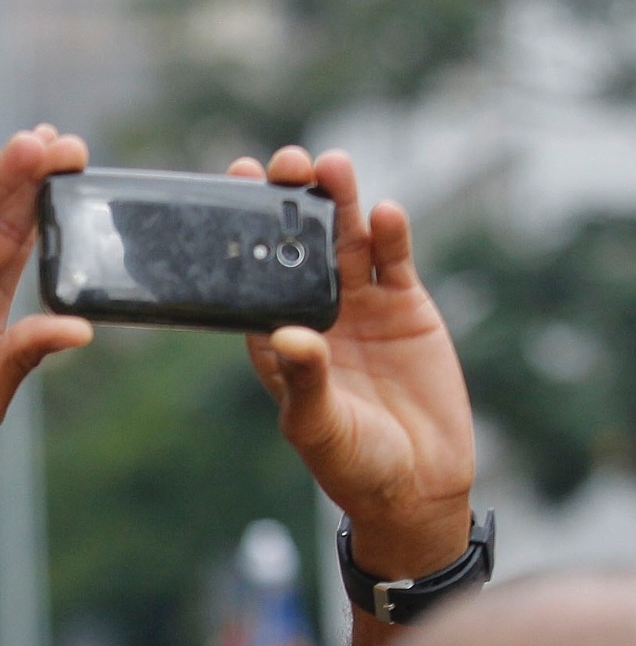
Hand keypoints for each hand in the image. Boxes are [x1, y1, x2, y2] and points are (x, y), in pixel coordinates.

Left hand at [235, 147, 474, 578]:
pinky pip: (393, 261)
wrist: (416, 482)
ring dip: (339, 202)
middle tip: (281, 163)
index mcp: (275, 340)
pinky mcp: (405, 307)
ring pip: (346, 242)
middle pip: (298, 246)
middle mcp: (313, 314)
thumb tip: (289, 336)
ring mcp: (359, 307)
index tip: (229, 190)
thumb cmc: (351, 463)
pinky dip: (390, 235)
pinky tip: (383, 210)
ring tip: (330, 165)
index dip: (241, 235)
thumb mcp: (318, 425)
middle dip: (289, 203)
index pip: (251, 278)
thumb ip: (306, 380)